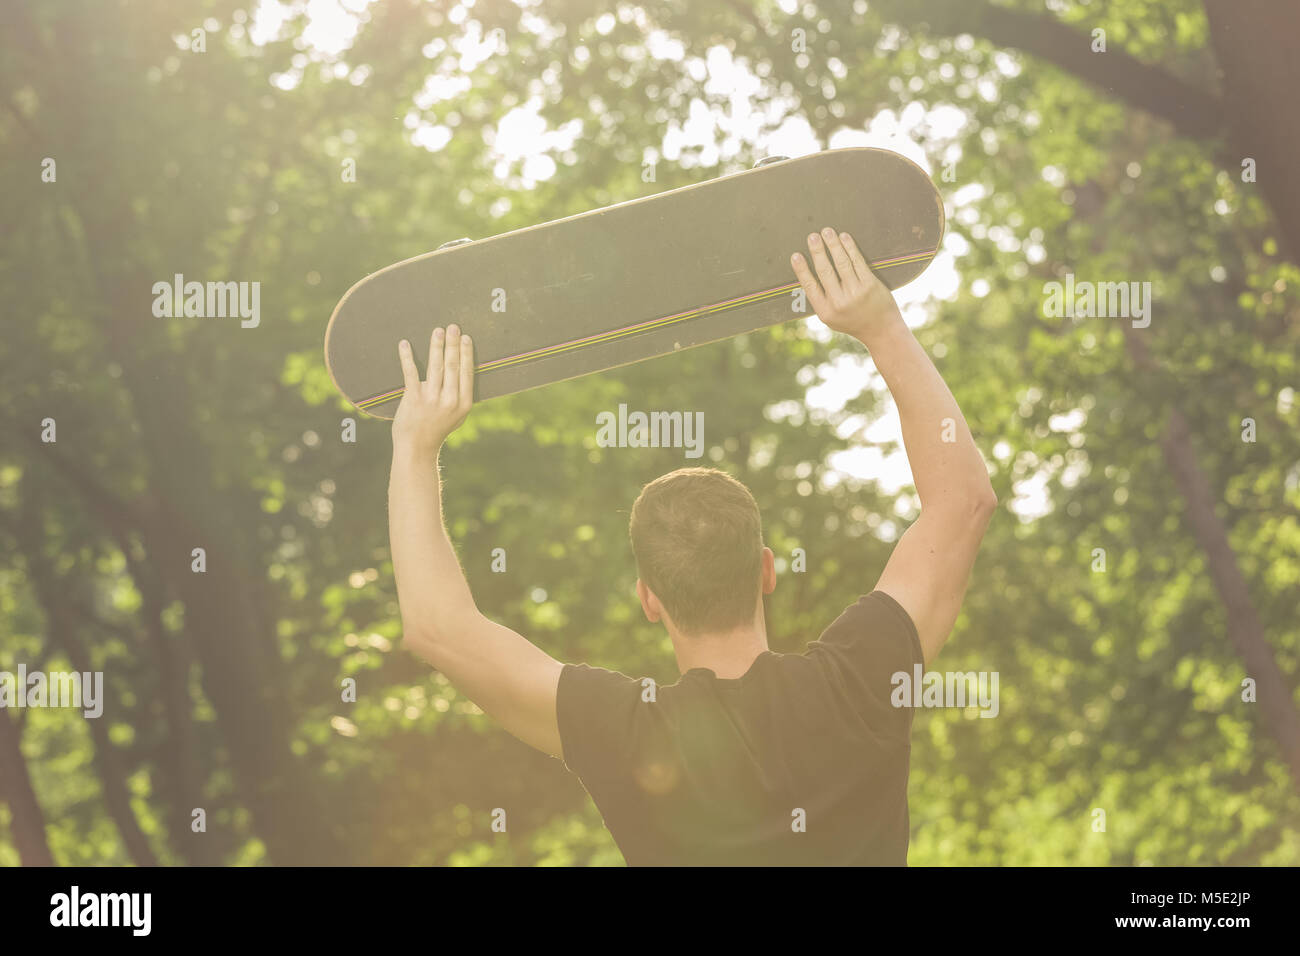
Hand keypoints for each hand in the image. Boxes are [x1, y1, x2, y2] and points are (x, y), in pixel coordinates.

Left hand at [392, 324, 473, 454]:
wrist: (417, 448)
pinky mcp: (413, 399)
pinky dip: (407, 357)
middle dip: (453, 344)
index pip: (466, 372)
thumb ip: (460, 395)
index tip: (465, 337)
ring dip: (436, 346)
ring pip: (435, 367)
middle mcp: (449, 400)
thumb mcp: (457, 416)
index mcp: (463, 403)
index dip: (466, 353)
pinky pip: (411, 373)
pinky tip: (405, 344)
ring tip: (437, 331)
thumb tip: (463, 369)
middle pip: (452, 366)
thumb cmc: (437, 429)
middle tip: (453, 327)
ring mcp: (431, 399)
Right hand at [791, 227, 902, 340]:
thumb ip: (820, 300)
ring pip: (841, 263)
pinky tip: (844, 238)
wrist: (881, 331)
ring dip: (833, 244)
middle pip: (825, 271)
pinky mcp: (870, 284)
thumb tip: (805, 276)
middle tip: (812, 236)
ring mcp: (856, 292)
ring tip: (827, 231)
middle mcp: (839, 302)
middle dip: (817, 251)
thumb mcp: (831, 318)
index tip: (795, 255)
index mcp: (825, 311)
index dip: (801, 270)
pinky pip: (857, 262)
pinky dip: (850, 248)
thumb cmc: (853, 321)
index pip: (810, 286)